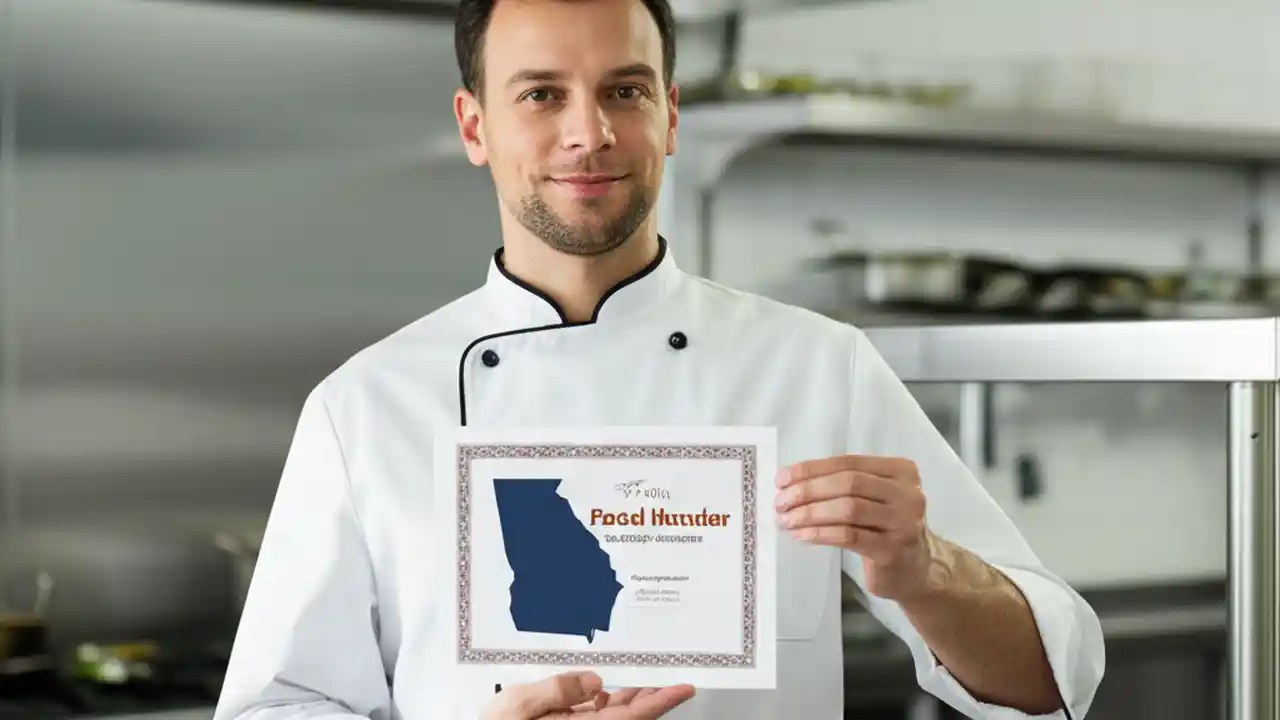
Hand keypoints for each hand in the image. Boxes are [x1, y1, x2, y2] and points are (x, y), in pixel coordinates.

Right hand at [483, 671, 694, 719]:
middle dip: (650, 696)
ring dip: (628, 698)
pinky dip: (602, 701)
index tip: (686, 687)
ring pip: (611, 714)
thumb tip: (595, 681)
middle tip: (672, 677)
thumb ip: (557, 691)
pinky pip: (592, 716)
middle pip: (628, 715)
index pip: (634, 716)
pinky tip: (599, 691)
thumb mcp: (518, 705)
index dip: (663, 701)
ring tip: (642, 678)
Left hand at [775, 454, 938, 600]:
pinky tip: (802, 535)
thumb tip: (790, 481)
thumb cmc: (885, 528)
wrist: (915, 570)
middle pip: (848, 483)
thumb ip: (844, 484)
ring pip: (848, 508)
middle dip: (808, 490)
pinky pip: (849, 536)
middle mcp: (908, 493)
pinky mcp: (892, 551)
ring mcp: (903, 523)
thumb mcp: (873, 498)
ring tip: (786, 520)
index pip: (849, 463)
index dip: (812, 469)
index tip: (782, 479)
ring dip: (810, 513)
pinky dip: (821, 533)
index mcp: (902, 471)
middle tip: (780, 502)